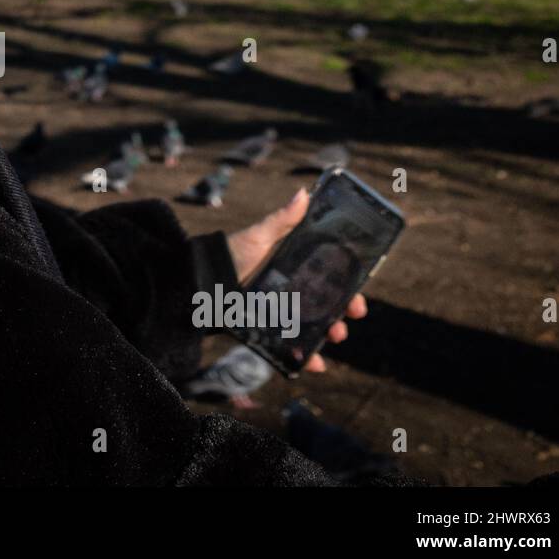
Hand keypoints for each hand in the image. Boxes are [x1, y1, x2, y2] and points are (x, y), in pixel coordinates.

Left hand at [225, 186, 367, 373]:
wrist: (200, 280)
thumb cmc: (230, 254)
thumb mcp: (258, 236)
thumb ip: (282, 220)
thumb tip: (304, 193)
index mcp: (293, 269)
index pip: (328, 281)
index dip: (347, 291)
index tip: (358, 300)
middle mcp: (289, 292)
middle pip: (325, 306)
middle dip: (342, 314)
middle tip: (350, 318)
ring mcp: (278, 312)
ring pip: (312, 327)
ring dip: (328, 335)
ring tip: (335, 336)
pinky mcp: (265, 329)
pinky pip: (288, 347)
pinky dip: (304, 358)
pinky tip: (314, 364)